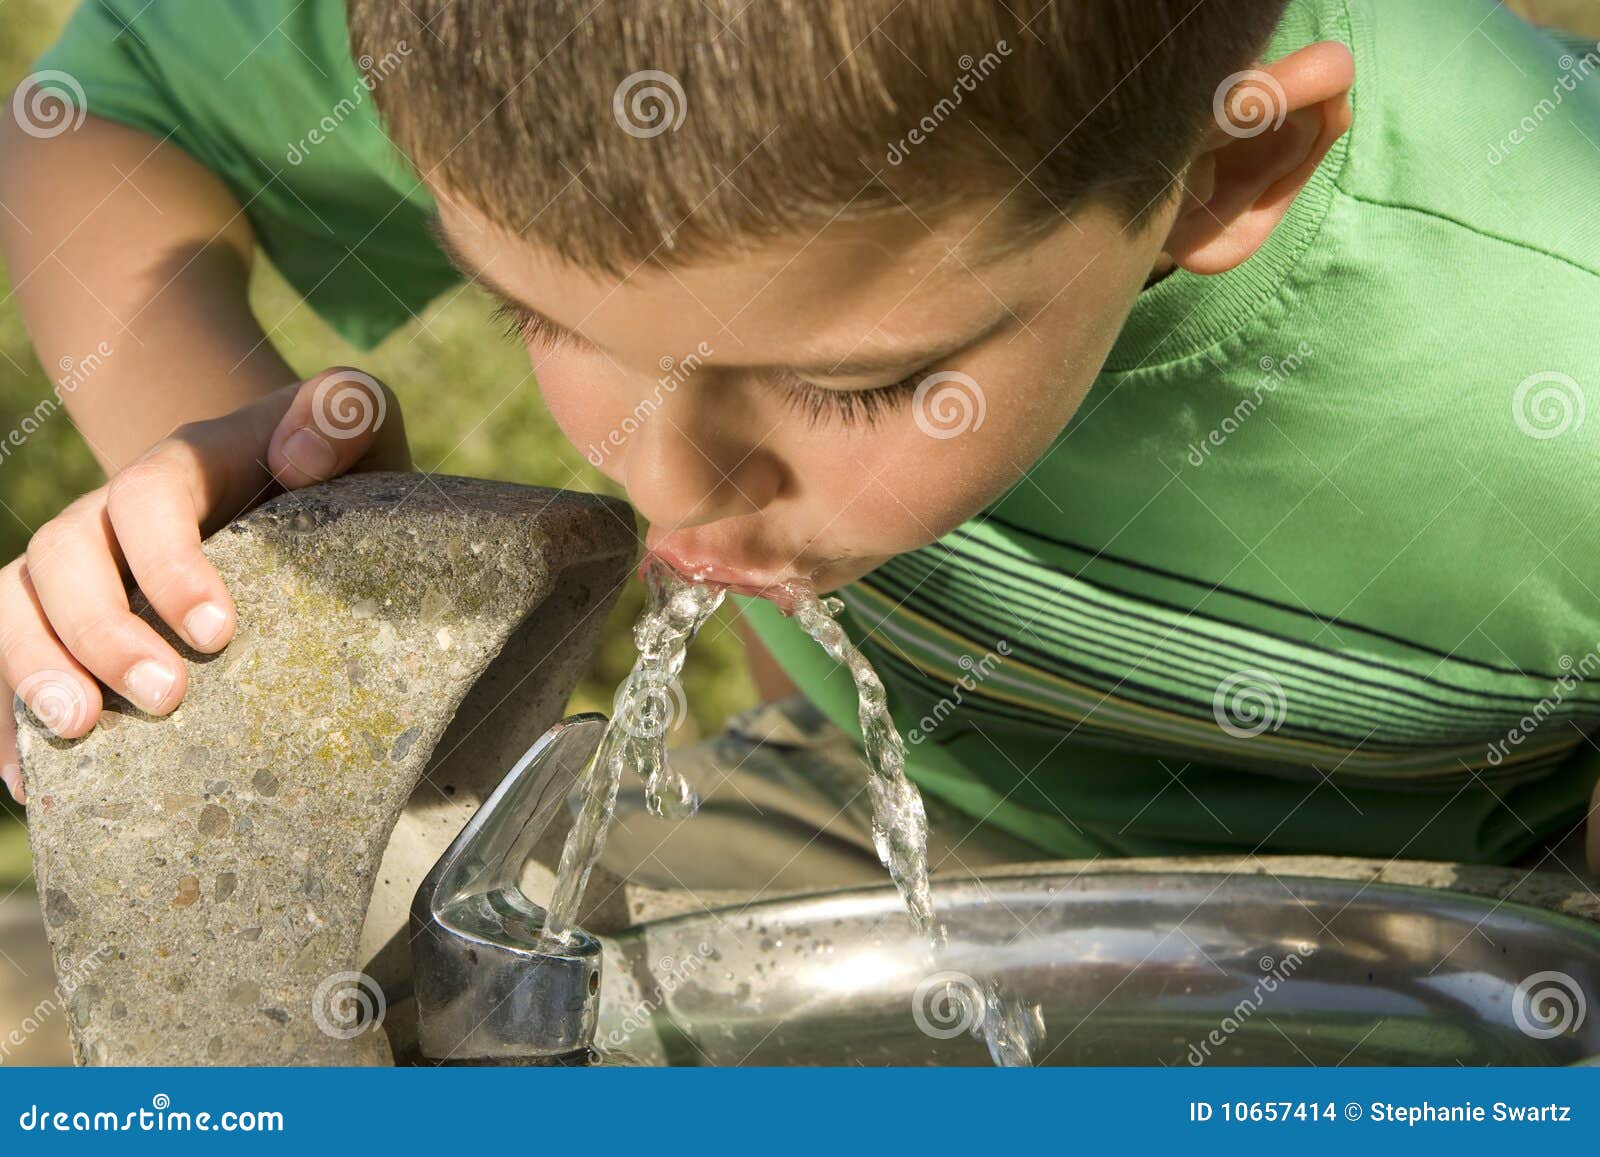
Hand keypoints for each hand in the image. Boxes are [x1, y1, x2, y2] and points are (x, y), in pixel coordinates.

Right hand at [0, 367, 407, 802]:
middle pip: (62, 554)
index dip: (169, 562)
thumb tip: (300, 456)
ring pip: (10, 605)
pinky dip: (6, 721)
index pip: (148, 497)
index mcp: (182, 466)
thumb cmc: (333, 470)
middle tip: (164, 698)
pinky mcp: (60, 625)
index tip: (218, 633)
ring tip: (76, 730)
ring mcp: (76, 570)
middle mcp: (109, 513)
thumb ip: (341, 412)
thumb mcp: (354, 422)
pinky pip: (3, 660)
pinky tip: (34, 781)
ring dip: (29, 669)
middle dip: (100, 629)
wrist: (296, 500)